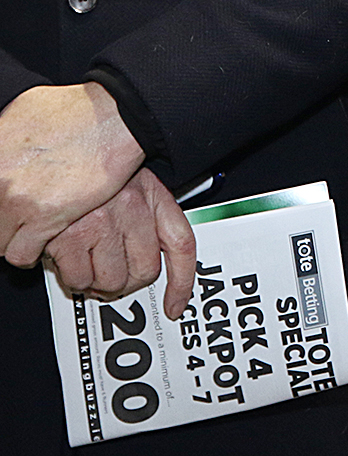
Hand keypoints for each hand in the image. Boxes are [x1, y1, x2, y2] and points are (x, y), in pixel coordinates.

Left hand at [0, 83, 143, 268]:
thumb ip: (4, 132)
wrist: (116, 117)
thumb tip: (0, 142)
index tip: (7, 206)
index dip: (0, 201)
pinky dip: (29, 254)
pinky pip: (21, 254)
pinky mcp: (44, 217)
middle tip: (20, 219)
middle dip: (4, 221)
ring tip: (28, 234)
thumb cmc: (79, 110)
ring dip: (13, 240)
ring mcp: (16, 198)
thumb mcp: (26, 108)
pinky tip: (40, 245)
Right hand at [43, 168, 196, 318]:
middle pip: (143, 272)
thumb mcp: (133, 180)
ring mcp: (98, 224)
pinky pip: (76, 280)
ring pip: (109, 282)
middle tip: (112, 273)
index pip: (182, 244)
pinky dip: (70, 277)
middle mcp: (130, 209)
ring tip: (86, 260)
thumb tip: (153, 261)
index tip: (175, 306)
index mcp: (151, 195)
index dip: (182, 282)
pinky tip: (66, 257)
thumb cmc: (94, 170)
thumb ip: (147, 215)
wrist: (56, 150)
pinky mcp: (66, 237)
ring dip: (97, 281)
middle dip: (126, 281)